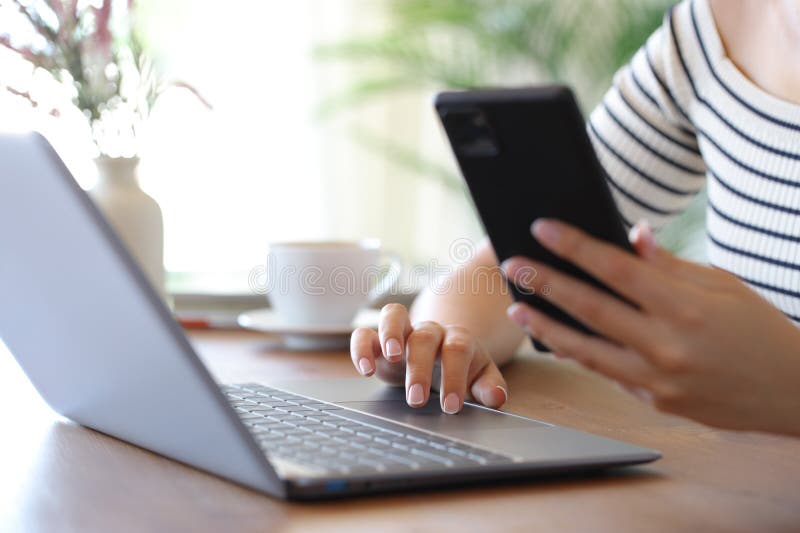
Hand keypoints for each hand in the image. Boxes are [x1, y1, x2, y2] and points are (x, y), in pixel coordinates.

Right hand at [350, 303, 507, 412]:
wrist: (440, 357)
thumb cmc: (461, 369)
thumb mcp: (479, 379)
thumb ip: (489, 387)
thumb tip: (496, 397)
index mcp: (458, 339)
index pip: (458, 350)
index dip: (455, 376)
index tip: (451, 407)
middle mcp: (430, 330)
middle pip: (424, 337)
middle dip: (420, 368)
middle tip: (417, 399)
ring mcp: (403, 331)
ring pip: (393, 315)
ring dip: (390, 334)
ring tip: (390, 358)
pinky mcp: (379, 340)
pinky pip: (364, 333)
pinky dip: (361, 348)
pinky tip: (365, 370)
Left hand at [502, 219, 799, 435]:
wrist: (792, 392)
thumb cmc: (759, 330)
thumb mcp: (724, 287)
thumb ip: (669, 266)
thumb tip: (630, 236)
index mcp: (686, 308)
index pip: (617, 269)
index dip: (575, 247)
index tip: (542, 228)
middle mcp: (667, 345)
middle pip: (591, 308)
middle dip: (545, 283)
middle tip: (513, 266)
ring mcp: (658, 380)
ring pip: (587, 350)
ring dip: (547, 327)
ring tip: (517, 307)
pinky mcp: (655, 401)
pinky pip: (607, 373)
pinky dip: (579, 353)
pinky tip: (556, 337)